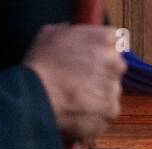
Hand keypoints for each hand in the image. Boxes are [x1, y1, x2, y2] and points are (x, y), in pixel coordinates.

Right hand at [23, 24, 125, 141]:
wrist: (37, 95)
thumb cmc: (41, 64)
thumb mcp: (51, 33)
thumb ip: (70, 31)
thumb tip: (72, 34)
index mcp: (103, 38)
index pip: (114, 42)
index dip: (100, 51)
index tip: (91, 58)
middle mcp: (114, 62)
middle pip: (114, 68)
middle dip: (102, 73)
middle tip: (81, 80)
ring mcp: (114, 87)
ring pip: (110, 91)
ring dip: (98, 94)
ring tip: (76, 97)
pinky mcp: (111, 110)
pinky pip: (106, 111)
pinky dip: (95, 113)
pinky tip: (78, 110)